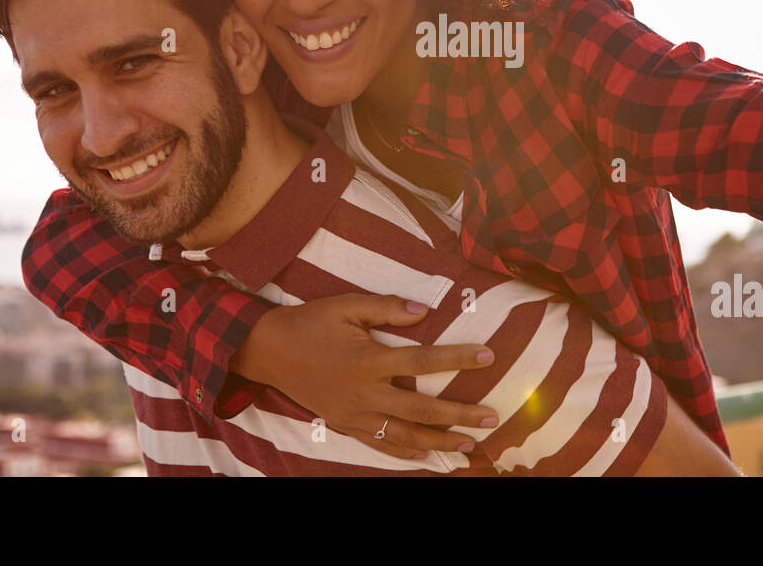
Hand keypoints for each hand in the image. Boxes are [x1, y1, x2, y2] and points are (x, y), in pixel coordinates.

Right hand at [233, 293, 498, 459]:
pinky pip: (378, 444)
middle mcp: (364, 393)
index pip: (423, 361)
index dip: (457, 358)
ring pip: (404, 436)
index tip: (488, 355)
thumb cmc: (311, 322)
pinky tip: (425, 456)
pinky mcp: (344, 425)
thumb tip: (424, 311)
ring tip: (469, 445)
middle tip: (492, 416)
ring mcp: (354, 415)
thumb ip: (387, 307)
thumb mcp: (347, 305)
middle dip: (460, 415)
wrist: (269, 351)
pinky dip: (404, 453)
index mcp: (368, 360)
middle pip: (422, 411)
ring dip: (440, 442)